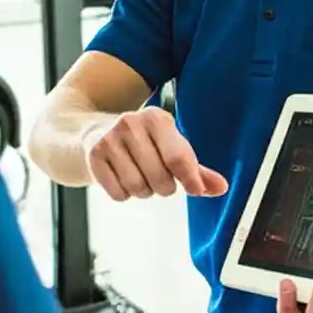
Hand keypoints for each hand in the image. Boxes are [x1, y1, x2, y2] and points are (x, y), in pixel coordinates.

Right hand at [81, 107, 227, 200]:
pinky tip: (120, 177)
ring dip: (143, 191)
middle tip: (157, 176)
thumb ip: (196, 169)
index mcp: (157, 118)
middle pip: (160, 179)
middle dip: (163, 186)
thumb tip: (221, 187)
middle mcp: (132, 123)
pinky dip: (123, 194)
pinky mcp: (93, 156)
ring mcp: (110, 139)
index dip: (191, 180)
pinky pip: (118, 194)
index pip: (179, 158)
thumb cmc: (141, 142)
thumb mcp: (169, 147)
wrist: (91, 131)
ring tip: (138, 175)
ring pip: (139, 188)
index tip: (195, 190)